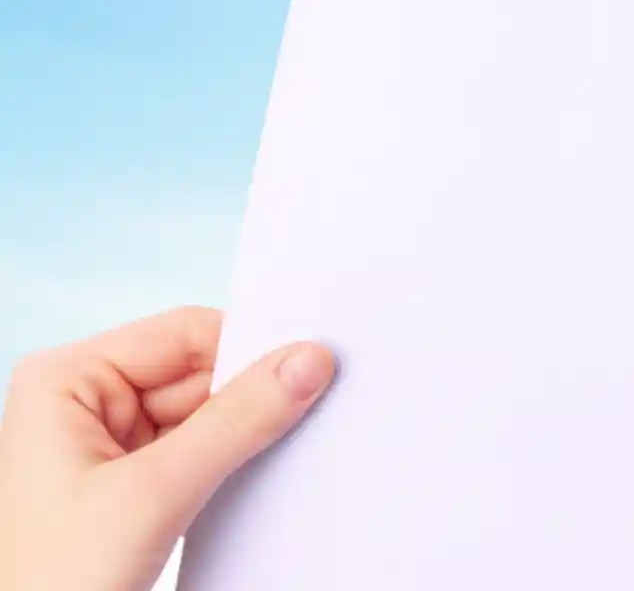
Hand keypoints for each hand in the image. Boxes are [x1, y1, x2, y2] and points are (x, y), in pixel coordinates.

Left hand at [0, 307, 334, 590]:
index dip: (249, 346)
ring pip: (206, 415)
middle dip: (253, 396)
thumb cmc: (51, 582)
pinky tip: (260, 475)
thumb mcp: (155, 493)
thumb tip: (304, 363)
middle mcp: (84, 402)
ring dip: (246, 434)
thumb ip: (237, 423)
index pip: (183, 334)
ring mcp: (106, 445)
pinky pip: (199, 453)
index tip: (313, 364)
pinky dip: (234, 463)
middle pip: (200, 373)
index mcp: (67, 380)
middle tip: (316, 408)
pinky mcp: (130, 485)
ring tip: (283, 453)